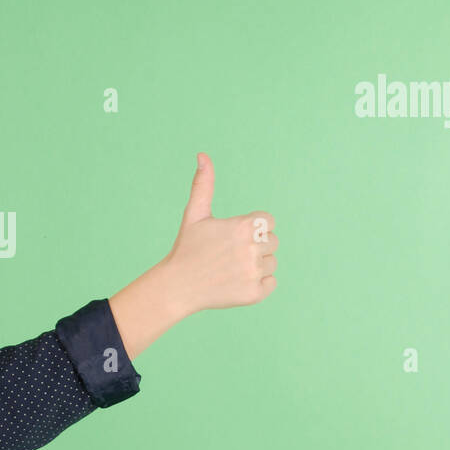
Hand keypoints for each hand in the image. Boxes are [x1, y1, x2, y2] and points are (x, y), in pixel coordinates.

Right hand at [163, 153, 277, 315]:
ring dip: (256, 265)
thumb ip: (203, 184)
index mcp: (243, 226)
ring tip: (231, 268)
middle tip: (229, 254)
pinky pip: (271, 282)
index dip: (251, 227)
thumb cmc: (187, 247)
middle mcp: (252, 248)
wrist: (177, 287)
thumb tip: (202, 155)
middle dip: (254, 246)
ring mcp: (254, 272)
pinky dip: (258, 283)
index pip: (267, 221)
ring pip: (272, 262)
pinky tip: (236, 281)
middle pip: (272, 241)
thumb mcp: (194, 214)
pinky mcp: (255, 294)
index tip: (233, 236)